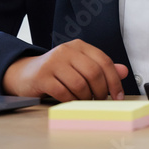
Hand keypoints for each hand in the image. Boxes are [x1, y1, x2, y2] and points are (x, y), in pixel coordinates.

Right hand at [2, 39, 128, 100]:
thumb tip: (123, 71)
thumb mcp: (79, 66)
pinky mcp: (42, 76)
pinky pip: (63, 93)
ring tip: (83, 101)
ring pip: (79, 84)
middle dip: (100, 91)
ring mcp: (53, 62)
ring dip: (84, 98)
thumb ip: (101, 68)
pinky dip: (70, 101)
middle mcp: (66, 50)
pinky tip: (70, 101)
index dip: (114, 81)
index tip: (118, 96)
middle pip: (93, 73)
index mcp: (78, 46)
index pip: (104, 61)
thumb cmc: (56, 72)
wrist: (25, 74)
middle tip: (99, 101)